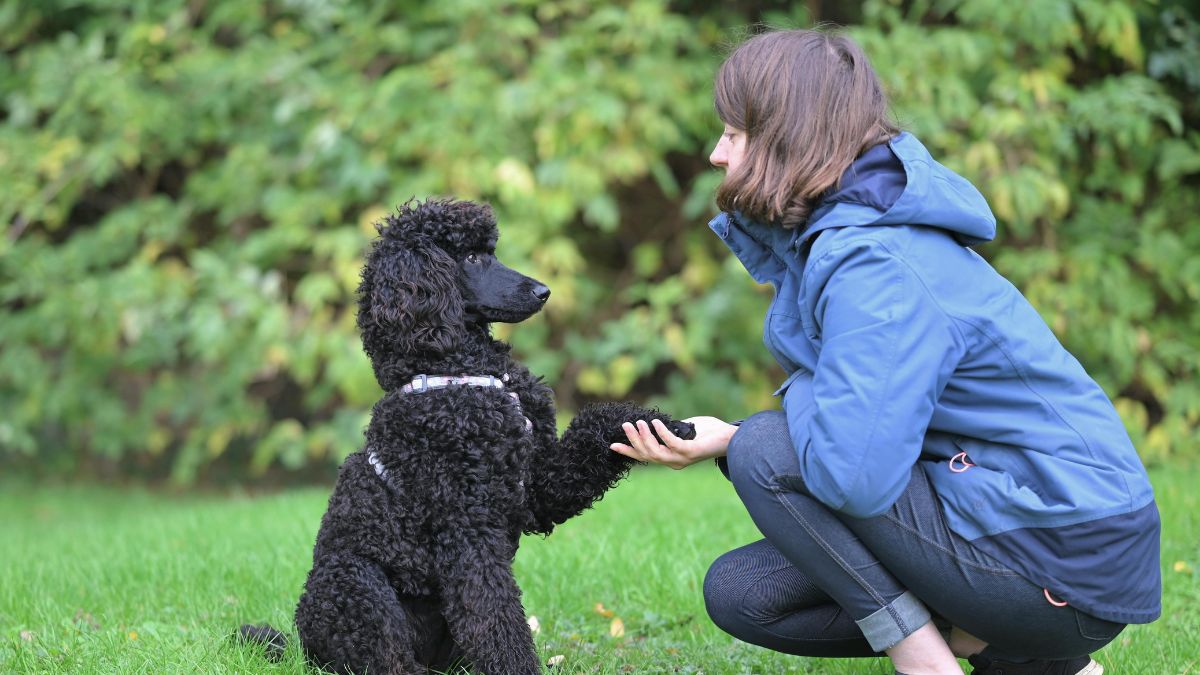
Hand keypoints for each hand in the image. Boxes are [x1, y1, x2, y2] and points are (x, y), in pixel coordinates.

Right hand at [609, 416, 737, 469]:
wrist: (732, 437)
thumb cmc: (710, 432)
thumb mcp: (684, 429)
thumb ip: (670, 429)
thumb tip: (657, 422)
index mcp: (671, 458)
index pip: (645, 456)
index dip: (629, 451)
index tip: (613, 444)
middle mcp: (674, 462)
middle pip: (647, 454)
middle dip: (634, 440)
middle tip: (625, 425)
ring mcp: (682, 459)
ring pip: (656, 452)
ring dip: (645, 437)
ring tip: (638, 423)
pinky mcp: (690, 452)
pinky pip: (671, 443)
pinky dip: (661, 433)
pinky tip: (655, 422)